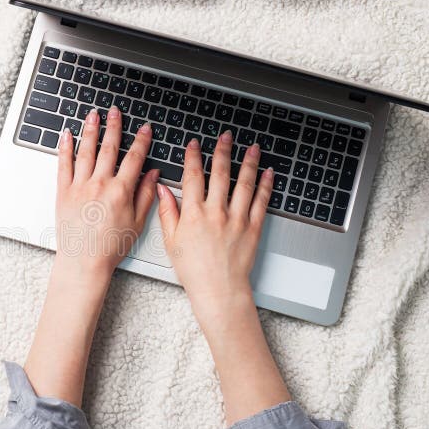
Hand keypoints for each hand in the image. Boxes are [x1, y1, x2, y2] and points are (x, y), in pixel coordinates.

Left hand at [55, 106, 159, 281]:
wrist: (84, 261)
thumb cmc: (110, 247)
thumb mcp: (137, 223)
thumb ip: (146, 196)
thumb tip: (153, 174)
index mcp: (120, 192)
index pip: (134, 159)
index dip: (141, 141)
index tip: (145, 128)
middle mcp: (100, 185)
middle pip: (109, 148)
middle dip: (114, 127)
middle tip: (115, 111)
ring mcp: (80, 187)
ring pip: (86, 151)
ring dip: (90, 130)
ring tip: (93, 114)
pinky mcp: (63, 192)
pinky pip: (63, 164)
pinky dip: (65, 148)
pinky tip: (67, 135)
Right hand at [156, 130, 273, 330]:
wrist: (219, 291)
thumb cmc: (193, 270)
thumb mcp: (171, 241)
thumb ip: (167, 212)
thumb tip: (162, 189)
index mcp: (193, 215)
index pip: (193, 177)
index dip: (193, 158)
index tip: (194, 145)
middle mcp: (216, 213)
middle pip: (220, 174)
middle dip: (222, 152)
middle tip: (226, 137)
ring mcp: (237, 219)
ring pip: (243, 183)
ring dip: (248, 162)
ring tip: (251, 147)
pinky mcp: (253, 228)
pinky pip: (260, 201)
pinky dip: (265, 185)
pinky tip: (267, 173)